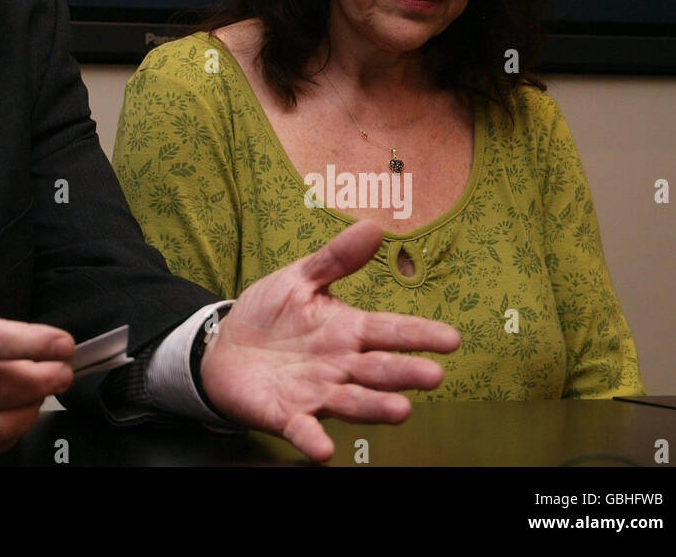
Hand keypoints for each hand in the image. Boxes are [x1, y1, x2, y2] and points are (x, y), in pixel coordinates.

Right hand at [0, 309, 73, 462]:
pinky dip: (9, 433)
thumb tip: (27, 344)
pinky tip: (14, 415)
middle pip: (3, 387)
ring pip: (1, 424)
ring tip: (42, 392)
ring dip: (32, 408)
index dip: (33, 342)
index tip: (61, 343)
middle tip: (61, 370)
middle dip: (45, 378)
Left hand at [199, 220, 459, 461]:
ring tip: (401, 410)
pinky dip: (313, 439)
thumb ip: (335, 258)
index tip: (452, 338)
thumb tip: (373, 226)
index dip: (419, 335)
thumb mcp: (299, 279)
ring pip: (352, 402)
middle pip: (378, 369)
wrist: (223, 349)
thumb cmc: (269, 315)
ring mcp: (316, 393)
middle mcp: (340, 365)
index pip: (389, 331)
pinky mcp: (287, 415)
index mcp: (347, 331)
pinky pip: (303, 430)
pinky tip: (324, 450)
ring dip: (375, 407)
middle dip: (405, 373)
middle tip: (433, 375)